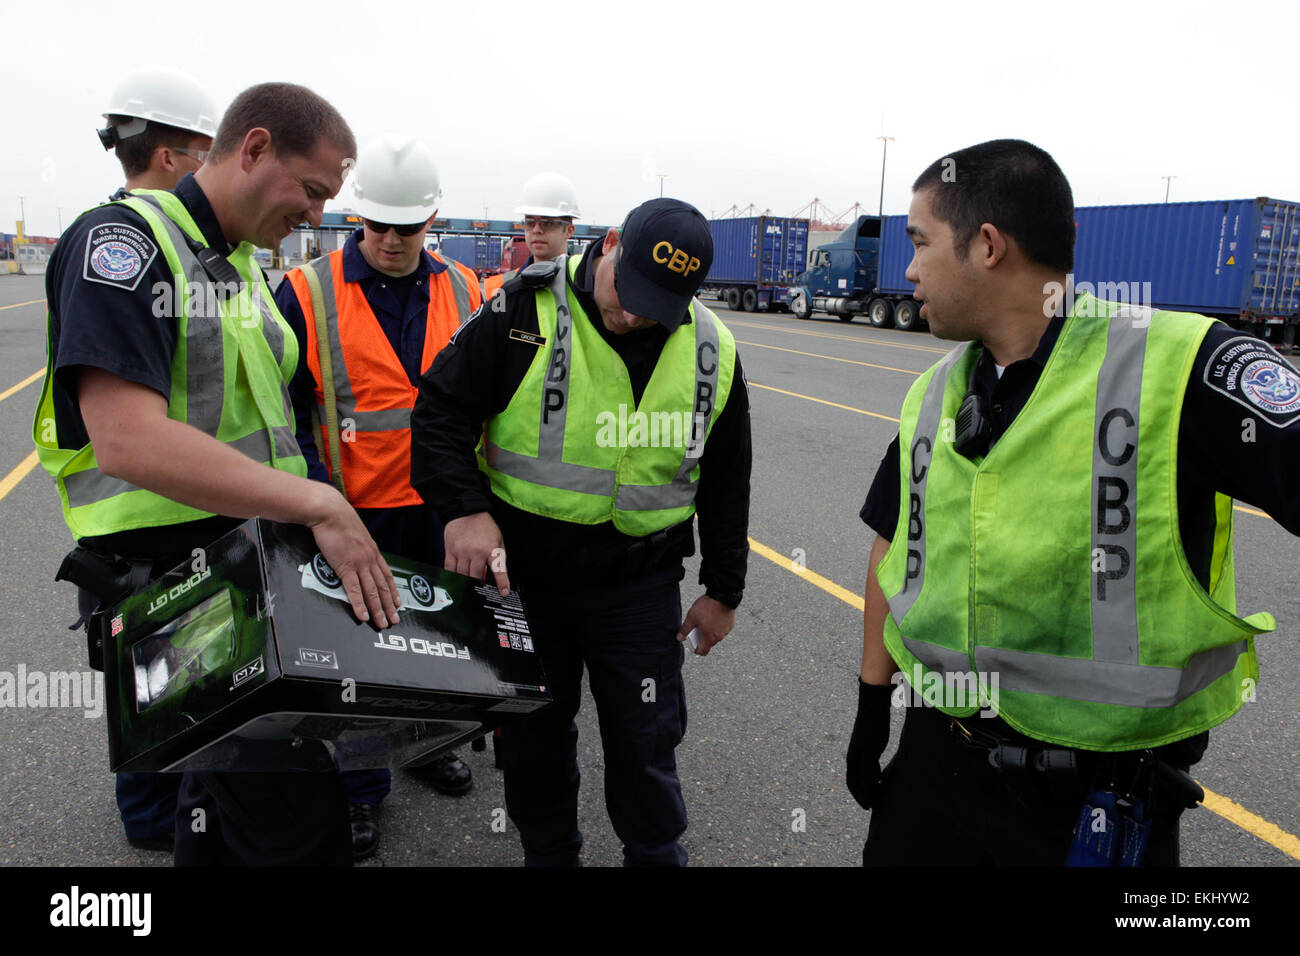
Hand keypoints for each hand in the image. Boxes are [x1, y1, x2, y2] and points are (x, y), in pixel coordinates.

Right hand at [307, 492, 399, 628]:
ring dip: (378, 610)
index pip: (387, 576)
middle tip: (394, 621)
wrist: (330, 511)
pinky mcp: (345, 566)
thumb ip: (360, 546)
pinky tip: (363, 616)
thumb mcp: (356, 534)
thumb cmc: (339, 520)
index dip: (393, 592)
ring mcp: (359, 563)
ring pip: (372, 592)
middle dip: (389, 606)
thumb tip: (358, 553)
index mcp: (373, 551)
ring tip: (382, 623)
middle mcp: (370, 559)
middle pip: (382, 587)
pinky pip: (354, 590)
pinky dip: (360, 605)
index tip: (398, 604)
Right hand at [444, 512, 509, 594]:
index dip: (502, 583)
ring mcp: (462, 551)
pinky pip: (450, 569)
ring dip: (465, 581)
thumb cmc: (484, 526)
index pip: (498, 569)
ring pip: (462, 575)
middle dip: (478, 585)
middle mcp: (476, 551)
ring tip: (468, 584)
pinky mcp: (450, 550)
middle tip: (480, 588)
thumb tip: (497, 575)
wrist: (466, 511)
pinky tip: (456, 578)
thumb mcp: (498, 540)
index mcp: (491, 548)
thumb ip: (498, 557)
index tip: (504, 592)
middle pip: (475, 577)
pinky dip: (453, 576)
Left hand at [676, 594, 734, 655]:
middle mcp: (719, 637)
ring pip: (716, 635)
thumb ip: (685, 630)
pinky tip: (713, 616)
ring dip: (710, 631)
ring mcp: (726, 631)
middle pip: (709, 643)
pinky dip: (717, 625)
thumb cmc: (707, 607)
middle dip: (702, 637)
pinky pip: (722, 628)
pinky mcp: (730, 624)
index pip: (702, 651)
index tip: (692, 641)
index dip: (696, 649)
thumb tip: (679, 638)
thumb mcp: (691, 617)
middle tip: (697, 627)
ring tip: (705, 619)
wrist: (723, 596)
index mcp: (709, 638)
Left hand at [846, 679, 893, 808]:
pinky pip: (869, 769)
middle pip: (853, 782)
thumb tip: (875, 775)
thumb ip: (870, 760)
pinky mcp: (869, 748)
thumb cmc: (872, 726)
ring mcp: (861, 752)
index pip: (851, 780)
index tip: (864, 802)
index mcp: (852, 755)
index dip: (856, 793)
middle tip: (868, 807)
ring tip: (873, 801)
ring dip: (866, 792)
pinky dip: (872, 780)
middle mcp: (853, 755)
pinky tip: (879, 785)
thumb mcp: (870, 747)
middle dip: (860, 797)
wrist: (872, 708)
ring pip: (861, 778)